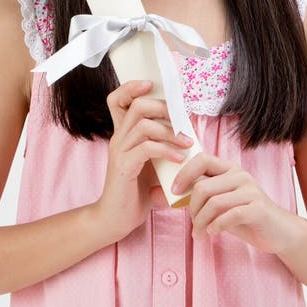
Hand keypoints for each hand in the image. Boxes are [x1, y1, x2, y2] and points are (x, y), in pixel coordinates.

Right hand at [94, 80, 193, 242]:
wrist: (116, 220)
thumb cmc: (136, 192)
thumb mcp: (153, 165)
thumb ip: (165, 150)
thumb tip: (190, 138)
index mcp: (123, 134)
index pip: (117, 99)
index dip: (131, 87)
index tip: (151, 86)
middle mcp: (118, 138)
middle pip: (136, 106)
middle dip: (163, 108)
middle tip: (181, 120)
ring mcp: (119, 151)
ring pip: (143, 125)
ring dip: (170, 131)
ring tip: (187, 142)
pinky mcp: (123, 167)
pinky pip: (146, 149)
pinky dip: (166, 150)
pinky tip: (180, 158)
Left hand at [171, 151, 292, 253]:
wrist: (278, 232)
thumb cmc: (244, 216)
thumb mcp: (218, 204)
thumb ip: (193, 196)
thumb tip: (155, 192)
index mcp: (228, 169)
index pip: (200, 159)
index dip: (183, 173)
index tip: (173, 192)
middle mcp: (239, 175)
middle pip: (203, 186)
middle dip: (191, 208)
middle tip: (192, 223)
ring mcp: (250, 190)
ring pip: (213, 202)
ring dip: (201, 222)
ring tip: (199, 233)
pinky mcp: (257, 207)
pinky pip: (229, 215)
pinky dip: (216, 226)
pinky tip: (212, 233)